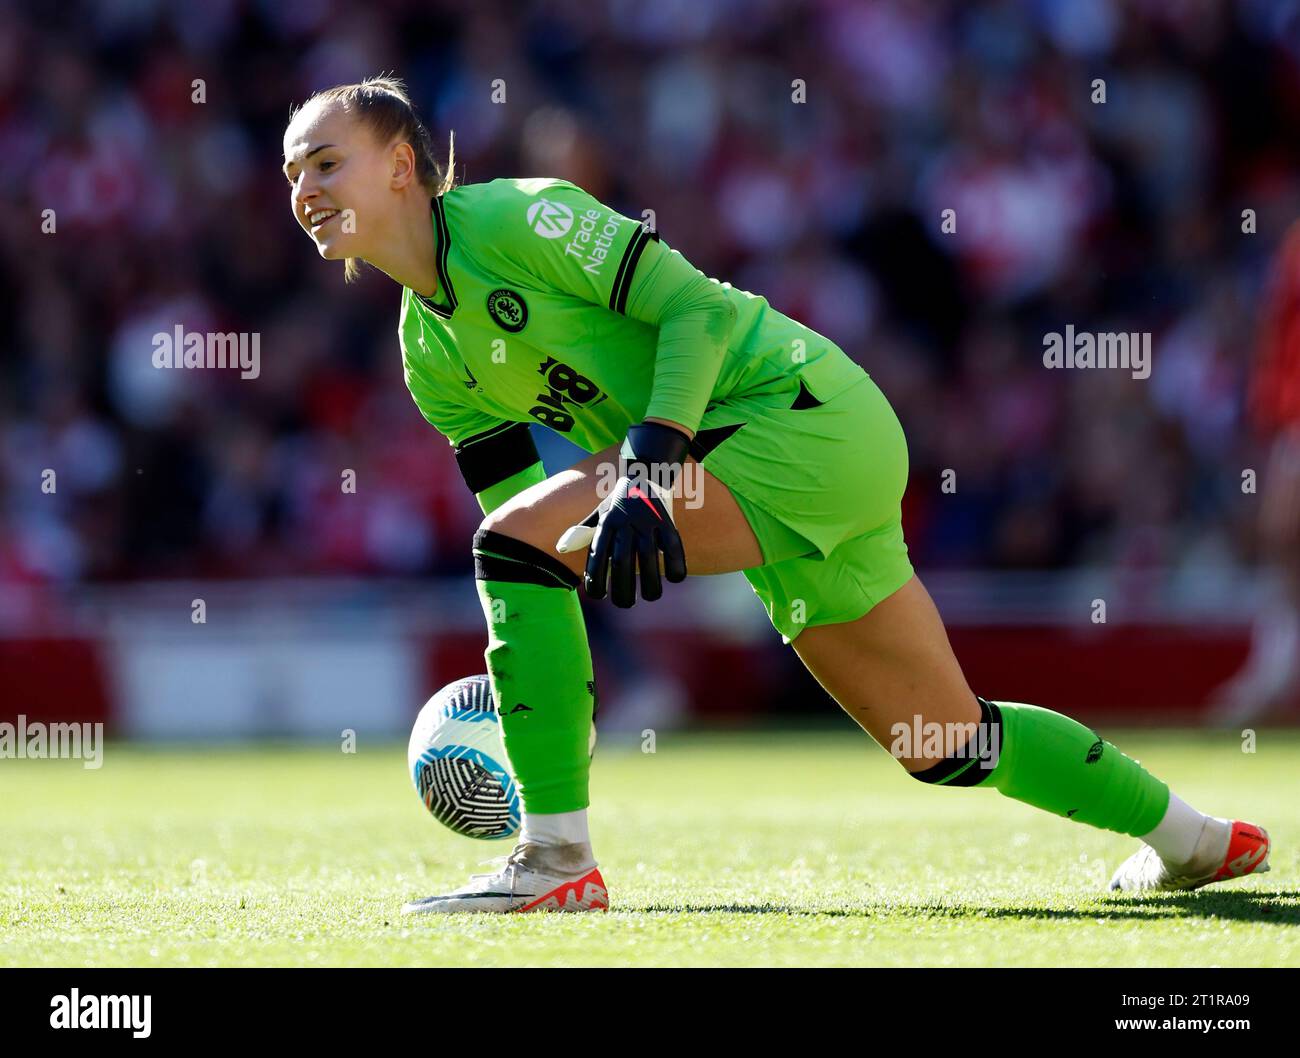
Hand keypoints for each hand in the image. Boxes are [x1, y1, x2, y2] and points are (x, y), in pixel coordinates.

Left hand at [556, 422, 689, 605]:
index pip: (597, 555)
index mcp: (607, 523)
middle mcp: (626, 523)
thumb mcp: (599, 513)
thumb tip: (560, 547)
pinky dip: (676, 563)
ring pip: (649, 558)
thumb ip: (582, 531)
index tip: (598, 595)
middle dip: (623, 588)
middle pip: (622, 562)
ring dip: (651, 583)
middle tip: (626, 604)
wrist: (645, 470)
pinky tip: (675, 579)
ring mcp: (648, 522)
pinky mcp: (667, 522)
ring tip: (651, 597)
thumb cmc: (619, 501)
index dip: (596, 578)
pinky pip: (674, 546)